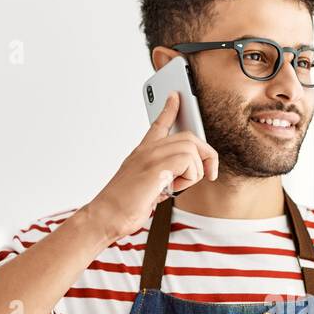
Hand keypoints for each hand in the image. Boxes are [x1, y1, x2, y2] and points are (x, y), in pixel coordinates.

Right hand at [86, 91, 219, 239]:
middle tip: (208, 174)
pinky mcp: (155, 167)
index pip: (158, 125)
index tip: (175, 97)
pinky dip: (189, 178)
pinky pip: (189, 162)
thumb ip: (161, 177)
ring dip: (194, 172)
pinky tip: (172, 189)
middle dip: (206, 155)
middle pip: (189, 137)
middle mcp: (146, 150)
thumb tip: (178, 178)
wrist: (105, 216)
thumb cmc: (122, 206)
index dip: (169, 109)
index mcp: (142, 152)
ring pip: (192, 150)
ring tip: (176, 187)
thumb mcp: (145, 187)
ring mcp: (150, 156)